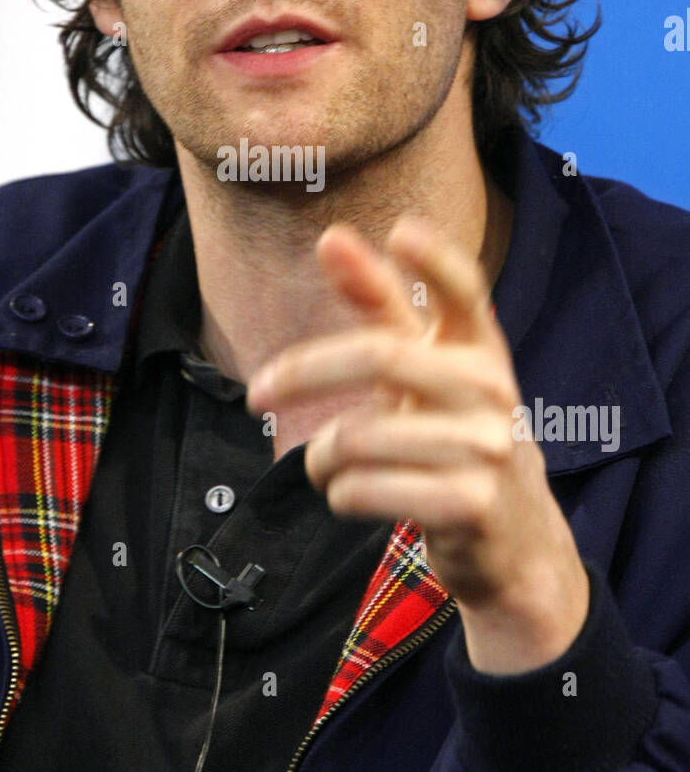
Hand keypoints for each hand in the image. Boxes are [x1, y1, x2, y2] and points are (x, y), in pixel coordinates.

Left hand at [246, 215, 590, 673]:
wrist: (516, 539)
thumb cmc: (452, 435)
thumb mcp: (426, 369)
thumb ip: (380, 304)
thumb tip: (331, 238)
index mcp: (480, 346)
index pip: (466, 291)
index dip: (437, 261)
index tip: (403, 231)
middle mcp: (491, 389)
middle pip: (382, 355)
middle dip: (304, 372)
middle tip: (256, 393)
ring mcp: (487, 448)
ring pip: (359, 436)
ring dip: (320, 457)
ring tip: (325, 466)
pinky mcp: (471, 504)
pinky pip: (365, 488)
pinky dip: (339, 493)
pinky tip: (351, 495)